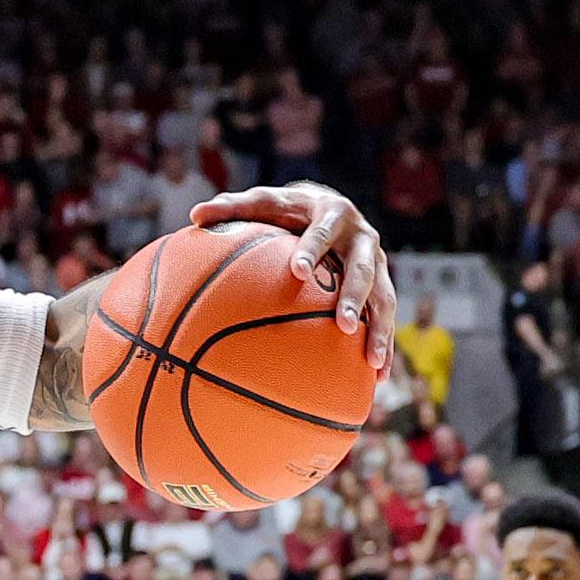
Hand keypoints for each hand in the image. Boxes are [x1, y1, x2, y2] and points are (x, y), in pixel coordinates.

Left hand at [190, 181, 396, 370]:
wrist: (330, 205)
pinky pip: (385, 315)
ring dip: (380, 327)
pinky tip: (378, 376)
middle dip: (354, 295)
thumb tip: (194, 214)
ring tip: (371, 359)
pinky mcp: (382, 281)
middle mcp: (360, 234)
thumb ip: (233, 208)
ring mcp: (376, 259)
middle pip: (362, 266)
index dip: (311, 249)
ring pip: (383, 294)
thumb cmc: (287, 209)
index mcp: (330, 212)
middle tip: (342, 324)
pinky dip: (384, 343)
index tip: (296, 272)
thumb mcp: (265, 203)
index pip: (319, 231)